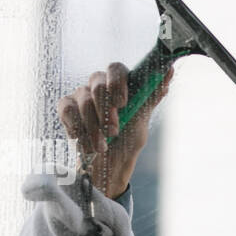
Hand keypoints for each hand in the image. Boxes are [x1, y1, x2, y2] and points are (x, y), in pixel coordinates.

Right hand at [56, 62, 172, 199]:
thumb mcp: (142, 119)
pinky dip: (76, 127)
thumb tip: (169, 71)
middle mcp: (99, 86)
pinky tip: (83, 141)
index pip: (115, 69)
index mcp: (119, 85)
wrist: (109, 166)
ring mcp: (81, 96)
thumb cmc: (127, 140)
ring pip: (83, 100)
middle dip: (106, 109)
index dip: (117, 82)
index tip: (122, 103)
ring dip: (94, 127)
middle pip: (97, 82)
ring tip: (102, 146)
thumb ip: (151, 95)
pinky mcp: (66, 108)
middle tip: (114, 130)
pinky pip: (66, 109)